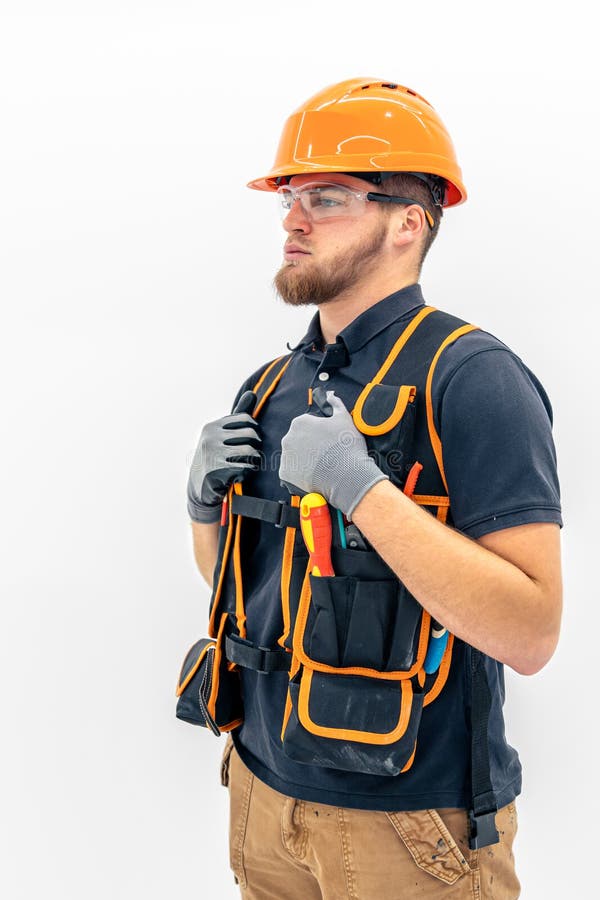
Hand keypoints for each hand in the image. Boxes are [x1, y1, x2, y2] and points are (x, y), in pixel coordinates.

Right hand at [187, 391, 261, 522]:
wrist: (199, 486)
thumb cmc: (215, 457)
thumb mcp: (221, 435)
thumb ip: (237, 416)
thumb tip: (252, 393)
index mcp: (212, 427)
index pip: (245, 419)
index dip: (255, 429)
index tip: (254, 439)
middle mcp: (211, 438)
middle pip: (250, 434)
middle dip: (257, 445)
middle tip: (255, 453)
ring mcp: (213, 454)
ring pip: (250, 451)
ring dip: (255, 459)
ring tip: (252, 463)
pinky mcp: (218, 471)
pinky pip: (246, 467)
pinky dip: (249, 470)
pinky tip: (244, 473)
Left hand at [279, 390, 387, 517]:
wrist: (348, 476)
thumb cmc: (347, 446)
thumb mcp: (344, 419)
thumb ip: (335, 404)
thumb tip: (330, 395)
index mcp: (300, 422)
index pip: (306, 424)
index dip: (318, 432)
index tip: (327, 440)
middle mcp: (288, 437)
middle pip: (298, 440)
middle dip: (309, 445)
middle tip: (325, 454)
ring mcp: (286, 456)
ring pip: (294, 456)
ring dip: (304, 459)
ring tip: (321, 466)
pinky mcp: (285, 473)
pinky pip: (291, 471)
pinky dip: (300, 473)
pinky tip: (314, 474)